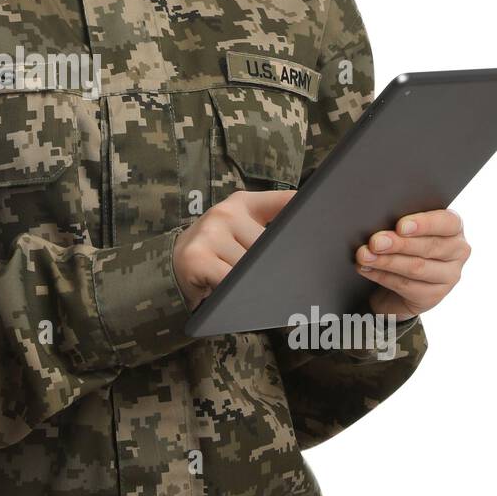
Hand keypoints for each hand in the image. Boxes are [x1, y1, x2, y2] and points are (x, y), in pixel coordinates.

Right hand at [173, 189, 296, 309]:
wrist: (169, 266)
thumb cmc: (214, 252)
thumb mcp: (239, 231)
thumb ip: (268, 228)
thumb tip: (307, 246)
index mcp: (242, 203)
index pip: (284, 202)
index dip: (306, 213)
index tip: (328, 220)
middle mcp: (226, 212)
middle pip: (270, 246)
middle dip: (274, 266)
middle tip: (273, 278)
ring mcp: (210, 233)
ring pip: (252, 267)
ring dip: (252, 283)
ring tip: (244, 286)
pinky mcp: (198, 257)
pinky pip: (232, 281)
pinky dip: (236, 293)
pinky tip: (230, 293)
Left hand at [355, 209, 470, 318]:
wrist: (399, 283)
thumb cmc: (403, 246)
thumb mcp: (405, 231)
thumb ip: (400, 225)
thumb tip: (377, 221)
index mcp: (453, 227)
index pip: (447, 222)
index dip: (424, 224)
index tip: (400, 226)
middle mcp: (457, 251)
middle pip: (430, 247)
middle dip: (399, 244)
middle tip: (375, 242)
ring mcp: (449, 276)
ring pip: (417, 268)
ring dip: (387, 261)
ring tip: (364, 256)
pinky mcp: (434, 296)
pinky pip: (406, 285)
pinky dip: (382, 276)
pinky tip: (367, 269)